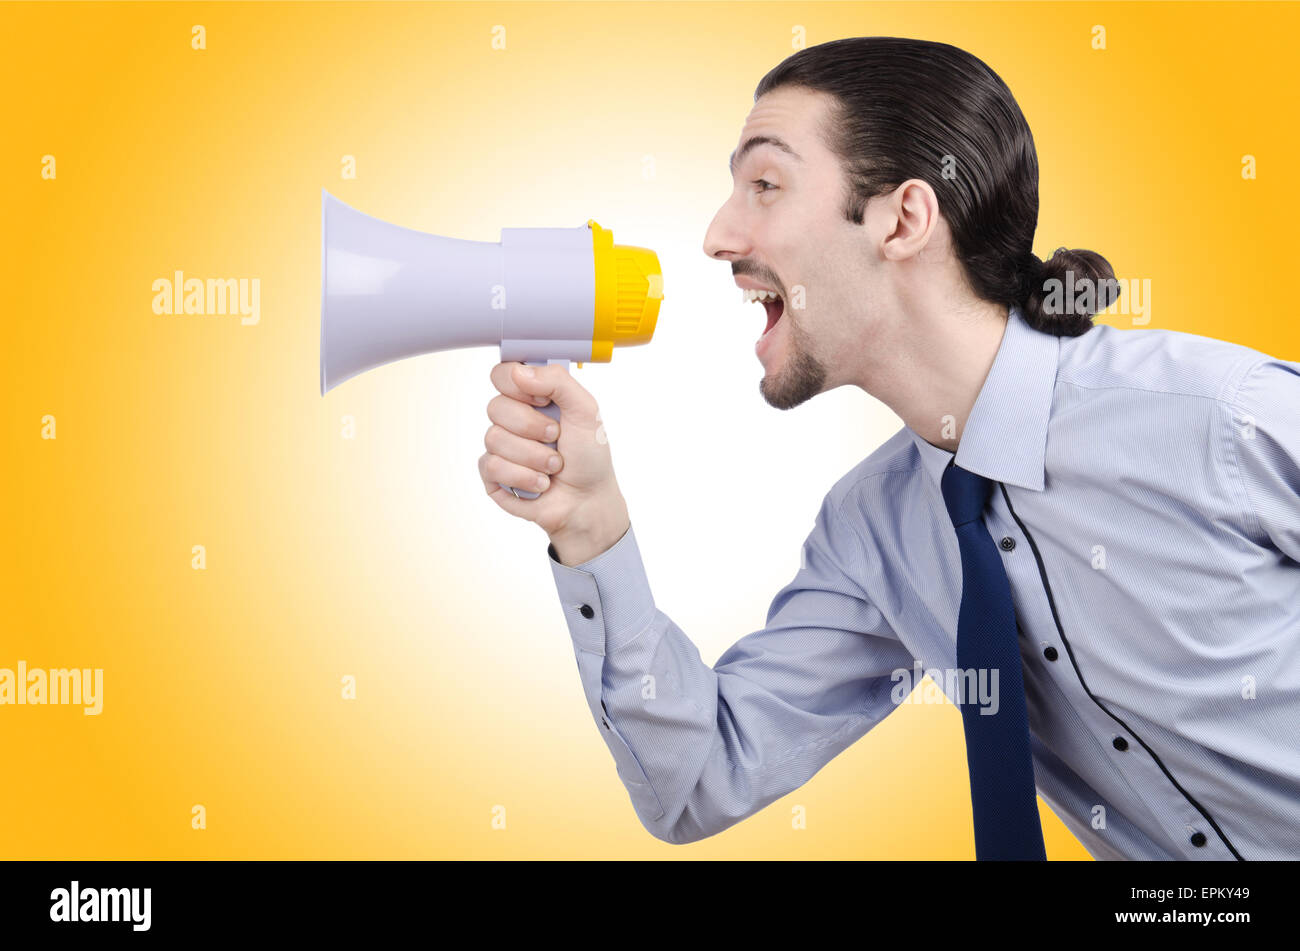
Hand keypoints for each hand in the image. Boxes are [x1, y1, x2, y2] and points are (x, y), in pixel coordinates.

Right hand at [479, 362, 628, 556]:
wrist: (588, 501)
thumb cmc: (589, 456)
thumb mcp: (585, 410)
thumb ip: (557, 380)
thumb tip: (519, 371)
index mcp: (532, 396)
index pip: (502, 373)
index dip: (517, 385)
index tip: (543, 400)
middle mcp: (513, 418)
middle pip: (496, 406)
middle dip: (532, 427)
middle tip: (556, 437)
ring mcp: (500, 446)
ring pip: (494, 438)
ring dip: (533, 457)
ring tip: (553, 466)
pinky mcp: (492, 473)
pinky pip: (491, 466)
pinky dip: (523, 476)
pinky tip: (540, 483)